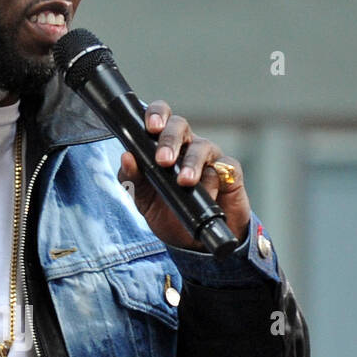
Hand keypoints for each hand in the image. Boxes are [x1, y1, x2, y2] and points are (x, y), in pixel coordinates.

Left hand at [117, 101, 250, 247]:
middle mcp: (187, 145)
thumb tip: (126, 157)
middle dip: (169, 140)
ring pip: (202, 147)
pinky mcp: (230, 173)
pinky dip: (214, 181)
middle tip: (163, 160)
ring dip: (192, 163)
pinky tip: (207, 193)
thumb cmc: (167, 212)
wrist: (193, 242)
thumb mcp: (143, 199)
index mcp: (164, 144)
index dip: (156, 114)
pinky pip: (224, 169)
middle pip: (180, 126)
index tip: (151, 127)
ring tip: (184, 182)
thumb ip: (132, 178)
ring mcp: (210, 157)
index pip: (161, 117)